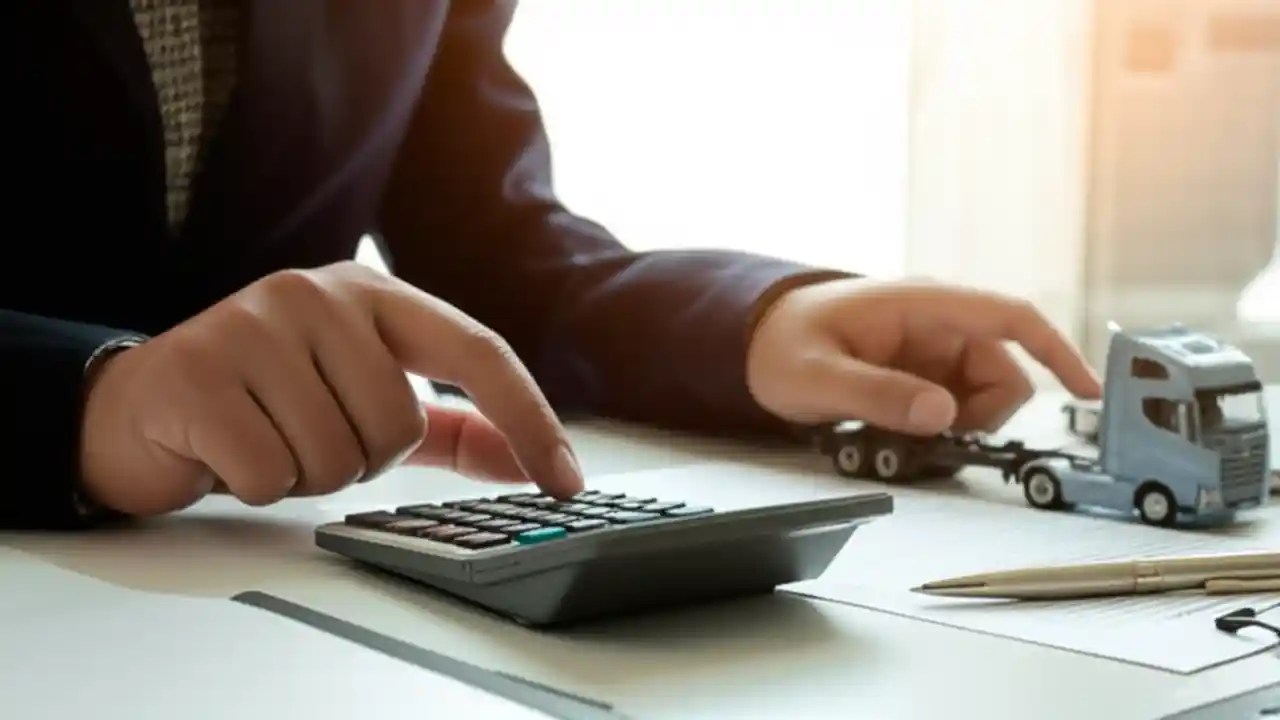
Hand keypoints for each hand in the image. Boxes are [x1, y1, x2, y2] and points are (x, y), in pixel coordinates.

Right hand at [79, 261, 582, 515]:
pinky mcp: (196, 371)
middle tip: (310, 436)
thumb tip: (527, 457)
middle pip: (397, 424)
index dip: (528, 417)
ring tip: (268, 439)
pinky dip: (256, 485)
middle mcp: (317, 292)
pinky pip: (270, 475)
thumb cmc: (270, 402)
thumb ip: (451, 426)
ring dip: (307, 475)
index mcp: (374, 293)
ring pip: (335, 456)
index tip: (566, 480)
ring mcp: (252, 323)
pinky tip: (227, 451)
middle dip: (361, 459)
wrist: (143, 408)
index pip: (478, 349)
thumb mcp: (365, 399)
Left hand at [745, 277, 1101, 434]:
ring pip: (980, 398)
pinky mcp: (920, 376)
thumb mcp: (817, 376)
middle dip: (983, 414)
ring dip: (958, 426)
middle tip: (930, 436)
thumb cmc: (781, 345)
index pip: (1010, 317)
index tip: (1088, 392)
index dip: (1057, 351)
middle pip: (1003, 373)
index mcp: (922, 304)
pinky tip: (897, 432)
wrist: (754, 342)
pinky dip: (939, 428)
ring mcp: (930, 352)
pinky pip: (953, 408)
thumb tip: (943, 414)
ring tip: (899, 434)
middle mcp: (936, 325)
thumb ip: (876, 394)